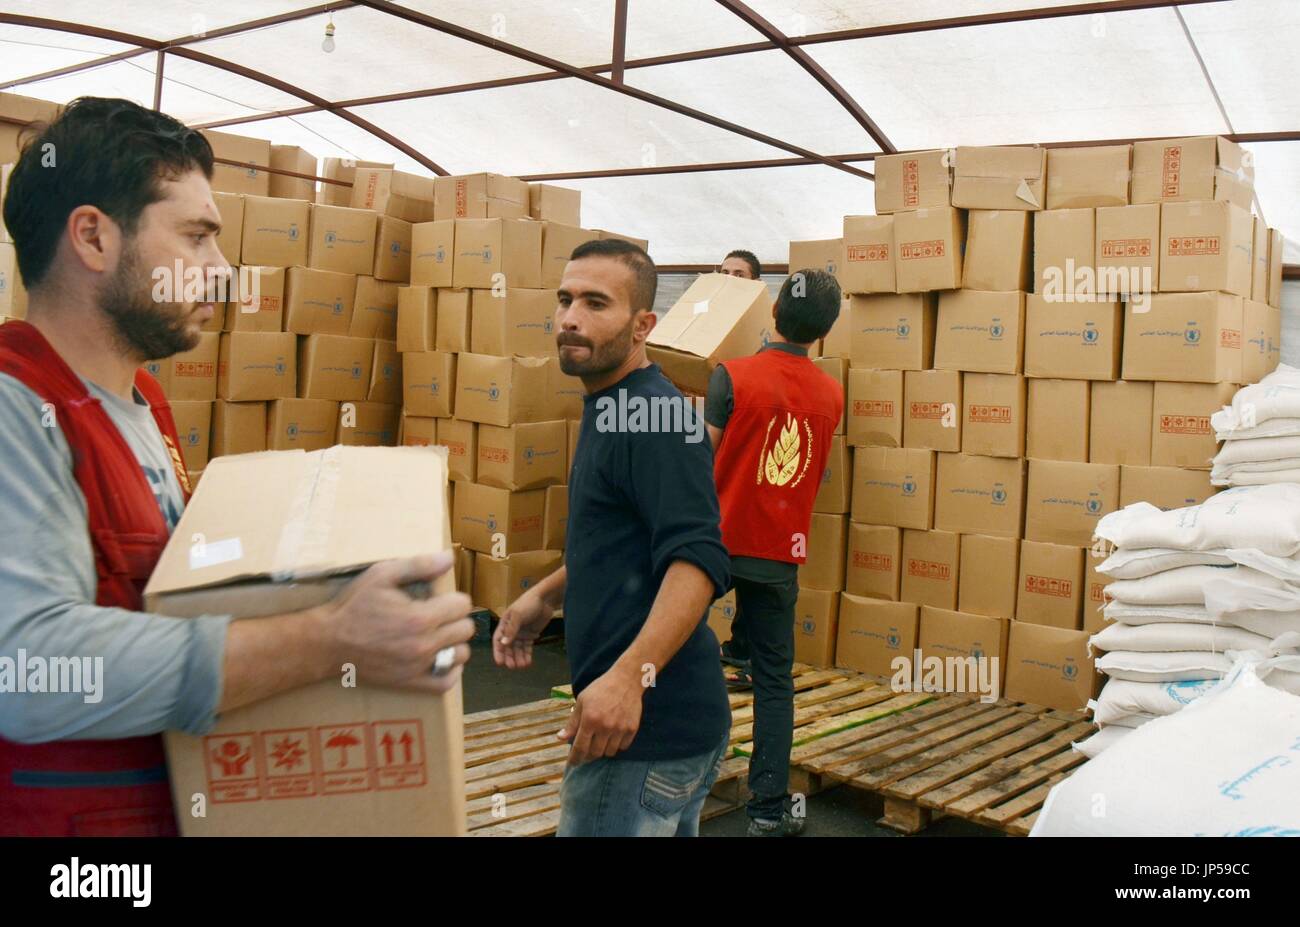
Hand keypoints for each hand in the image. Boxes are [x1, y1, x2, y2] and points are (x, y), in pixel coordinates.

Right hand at [322, 552, 474, 693]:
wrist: (329, 642)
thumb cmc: (354, 605)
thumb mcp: (382, 575)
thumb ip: (419, 565)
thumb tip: (449, 557)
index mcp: (420, 617)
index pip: (462, 605)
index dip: (452, 598)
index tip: (439, 598)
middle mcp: (424, 645)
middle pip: (465, 629)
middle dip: (454, 618)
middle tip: (437, 614)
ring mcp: (418, 667)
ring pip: (461, 655)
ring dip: (454, 643)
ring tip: (438, 634)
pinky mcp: (410, 683)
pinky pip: (446, 682)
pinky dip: (450, 671)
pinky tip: (440, 657)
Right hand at [493, 588, 552, 669]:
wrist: (545, 599)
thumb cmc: (528, 603)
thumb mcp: (517, 615)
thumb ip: (511, 629)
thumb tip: (503, 643)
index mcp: (504, 624)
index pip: (498, 640)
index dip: (498, 652)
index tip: (500, 662)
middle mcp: (511, 631)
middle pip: (508, 647)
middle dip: (510, 657)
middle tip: (512, 666)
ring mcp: (521, 634)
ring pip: (518, 649)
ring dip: (519, 658)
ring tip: (522, 666)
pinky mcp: (530, 636)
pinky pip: (527, 648)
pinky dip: (527, 655)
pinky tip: (528, 662)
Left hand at [558, 665, 643, 764]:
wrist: (626, 680)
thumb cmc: (601, 689)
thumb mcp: (582, 701)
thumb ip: (572, 722)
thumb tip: (560, 738)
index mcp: (589, 720)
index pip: (580, 747)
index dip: (575, 758)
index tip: (573, 763)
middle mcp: (605, 727)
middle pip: (595, 753)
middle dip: (588, 756)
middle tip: (586, 753)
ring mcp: (620, 729)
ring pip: (609, 752)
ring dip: (603, 751)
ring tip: (600, 743)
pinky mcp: (632, 729)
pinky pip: (623, 747)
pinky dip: (616, 746)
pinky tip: (612, 738)